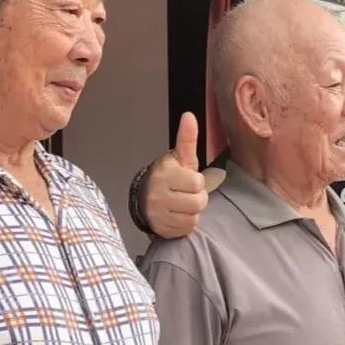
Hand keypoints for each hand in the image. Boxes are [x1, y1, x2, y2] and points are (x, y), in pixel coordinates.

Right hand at [141, 112, 208, 238]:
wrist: (146, 197)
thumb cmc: (169, 176)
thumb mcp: (179, 157)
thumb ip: (187, 139)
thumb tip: (189, 116)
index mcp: (164, 174)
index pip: (197, 183)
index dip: (197, 182)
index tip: (188, 179)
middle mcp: (157, 194)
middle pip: (198, 203)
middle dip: (197, 198)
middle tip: (188, 193)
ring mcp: (157, 213)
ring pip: (193, 217)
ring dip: (193, 211)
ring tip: (183, 203)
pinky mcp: (160, 229)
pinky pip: (186, 229)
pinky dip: (186, 223)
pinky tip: (178, 214)